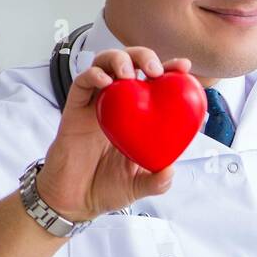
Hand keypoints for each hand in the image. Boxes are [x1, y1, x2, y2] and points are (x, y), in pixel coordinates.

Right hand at [38, 47, 190, 221]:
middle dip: (144, 56)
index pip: (156, 85)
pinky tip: (104, 81)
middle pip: (130, 64)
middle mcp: (118, 106)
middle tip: (155, 69)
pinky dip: (93, 76)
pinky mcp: (74, 109)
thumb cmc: (105, 188)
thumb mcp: (139, 187)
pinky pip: (81, 84)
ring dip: (118, 60)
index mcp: (137, 118)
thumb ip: (157, 181)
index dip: (170, 71)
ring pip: (104, 65)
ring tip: (128, 72)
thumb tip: (170, 170)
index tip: (184, 66)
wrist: (73, 200)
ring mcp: (96, 105)